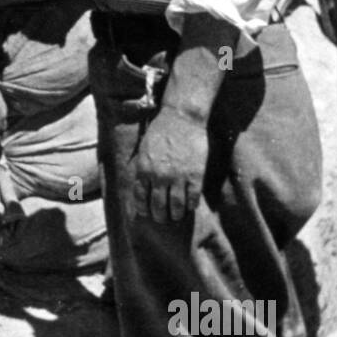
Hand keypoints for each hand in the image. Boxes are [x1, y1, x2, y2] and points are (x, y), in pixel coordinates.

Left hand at [133, 104, 208, 222]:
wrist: (182, 117)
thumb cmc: (161, 129)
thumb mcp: (144, 148)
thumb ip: (143, 167)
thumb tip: (141, 184)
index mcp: (144, 169)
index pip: (141, 197)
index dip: (144, 209)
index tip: (147, 214)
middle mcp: (159, 176)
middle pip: (158, 206)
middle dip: (160, 216)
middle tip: (163, 220)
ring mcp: (178, 177)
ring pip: (176, 206)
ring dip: (176, 215)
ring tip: (177, 217)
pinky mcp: (195, 175)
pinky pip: (192, 198)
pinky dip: (191, 205)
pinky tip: (190, 206)